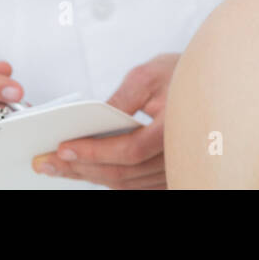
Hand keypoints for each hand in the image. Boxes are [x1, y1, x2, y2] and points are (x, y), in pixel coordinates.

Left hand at [32, 52, 178, 188]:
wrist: (212, 82)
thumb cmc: (183, 74)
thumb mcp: (150, 74)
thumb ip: (123, 97)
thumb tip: (95, 119)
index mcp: (175, 127)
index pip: (130, 150)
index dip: (94, 152)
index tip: (63, 148)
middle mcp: (178, 153)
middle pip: (124, 173)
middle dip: (81, 168)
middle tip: (46, 162)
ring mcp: (176, 167)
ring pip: (128, 183)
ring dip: (91, 176)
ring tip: (60, 167)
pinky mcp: (171, 172)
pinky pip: (138, 185)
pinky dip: (111, 180)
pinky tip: (89, 172)